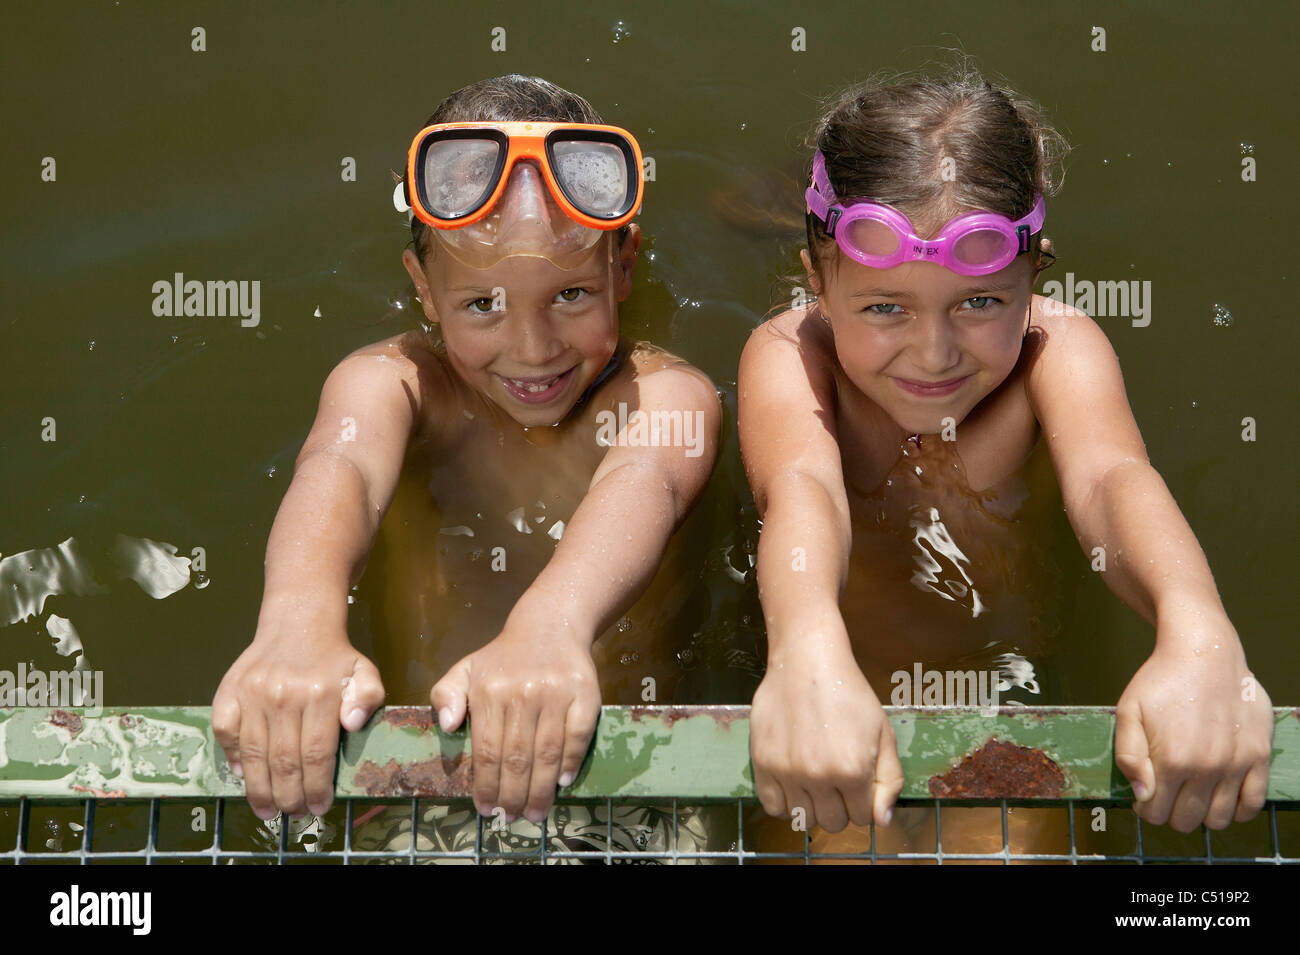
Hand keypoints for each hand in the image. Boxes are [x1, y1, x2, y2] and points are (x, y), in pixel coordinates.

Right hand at [212, 614, 384, 819]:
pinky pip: (226, 732)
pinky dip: (233, 757)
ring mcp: (253, 694)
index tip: (320, 807)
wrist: (297, 623)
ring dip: (260, 788)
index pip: (316, 753)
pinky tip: (244, 776)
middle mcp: (284, 695)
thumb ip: (368, 696)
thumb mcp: (364, 671)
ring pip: (254, 753)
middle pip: (284, 760)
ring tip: (269, 810)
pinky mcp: (230, 692)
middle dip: (290, 796)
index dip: (317, 786)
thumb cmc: (334, 657)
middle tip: (294, 813)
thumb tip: (354, 723)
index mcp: (320, 693)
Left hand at [431, 622, 600, 823]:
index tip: (486, 809)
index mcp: (490, 690)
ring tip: (537, 813)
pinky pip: (578, 735)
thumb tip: (448, 726)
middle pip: (517, 757)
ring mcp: (555, 693)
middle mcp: (522, 693)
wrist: (549, 624)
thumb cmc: (503, 656)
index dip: (486, 784)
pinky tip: (563, 782)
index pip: (487, 750)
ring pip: (547, 752)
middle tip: (513, 817)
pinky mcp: (584, 693)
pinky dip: (571, 761)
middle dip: (514, 795)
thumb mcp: (466, 668)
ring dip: (542, 789)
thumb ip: (446, 695)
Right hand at [749, 633, 903, 832]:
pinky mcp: (763, 763)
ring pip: (803, 819)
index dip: (864, 803)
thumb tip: (881, 821)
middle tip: (836, 780)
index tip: (857, 783)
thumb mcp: (883, 732)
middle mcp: (819, 776)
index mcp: (853, 770)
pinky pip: (773, 806)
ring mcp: (788, 771)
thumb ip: (889, 779)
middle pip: (832, 823)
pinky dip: (785, 803)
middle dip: (840, 807)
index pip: (863, 818)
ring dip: (813, 806)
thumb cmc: (849, 693)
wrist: (807, 662)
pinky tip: (794, 783)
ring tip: (815, 780)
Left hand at [1114, 609, 1272, 831]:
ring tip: (1192, 791)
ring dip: (1202, 813)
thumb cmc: (1161, 681)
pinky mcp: (1258, 756)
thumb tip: (1143, 795)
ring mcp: (1236, 764)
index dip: (1146, 808)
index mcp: (1171, 759)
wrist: (1204, 653)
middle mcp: (1206, 767)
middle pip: (1186, 820)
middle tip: (1167, 791)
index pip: (1155, 813)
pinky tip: (1221, 795)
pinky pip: (1253, 804)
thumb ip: (1129, 756)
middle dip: (1170, 812)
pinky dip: (1236, 810)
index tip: (1146, 794)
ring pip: (1219, 819)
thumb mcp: (1128, 711)